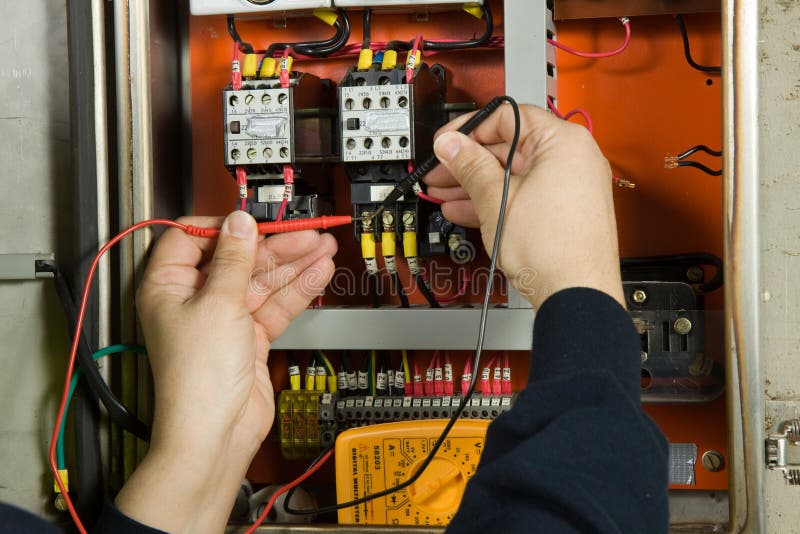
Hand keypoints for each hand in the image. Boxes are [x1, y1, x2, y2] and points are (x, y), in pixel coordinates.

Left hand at [116, 211, 336, 532]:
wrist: (217, 431)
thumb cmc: (198, 378)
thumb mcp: (218, 303)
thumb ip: (234, 259)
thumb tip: (239, 223)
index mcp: (168, 286)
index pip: (192, 238)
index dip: (223, 226)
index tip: (253, 218)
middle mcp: (194, 299)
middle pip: (236, 259)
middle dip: (274, 246)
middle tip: (305, 233)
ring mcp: (223, 318)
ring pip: (261, 281)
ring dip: (293, 264)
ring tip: (322, 247)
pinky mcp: (248, 337)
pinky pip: (274, 305)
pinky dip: (296, 290)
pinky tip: (317, 273)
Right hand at [426, 104, 623, 309]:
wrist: (575, 293)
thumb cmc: (553, 248)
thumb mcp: (497, 198)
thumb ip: (469, 165)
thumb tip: (451, 144)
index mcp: (564, 142)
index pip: (508, 117)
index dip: (470, 128)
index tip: (447, 143)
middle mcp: (574, 159)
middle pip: (510, 148)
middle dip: (468, 162)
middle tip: (440, 170)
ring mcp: (571, 187)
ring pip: (514, 175)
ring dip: (476, 184)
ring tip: (445, 192)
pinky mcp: (565, 212)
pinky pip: (525, 196)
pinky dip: (497, 200)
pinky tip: (466, 210)